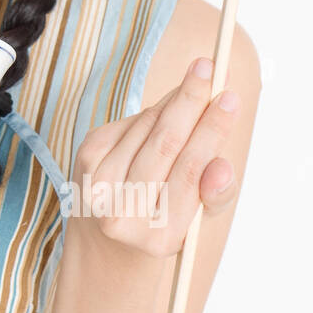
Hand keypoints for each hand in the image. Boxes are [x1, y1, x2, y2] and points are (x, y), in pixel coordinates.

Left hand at [67, 56, 241, 257]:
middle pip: (164, 144)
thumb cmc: (162, 226)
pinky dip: (148, 114)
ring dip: (172, 102)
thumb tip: (222, 167)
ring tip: (196, 82)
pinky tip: (164, 113)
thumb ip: (215, 195)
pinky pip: (125, 124)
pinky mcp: (82, 162)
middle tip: (209, 67)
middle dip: (190, 101)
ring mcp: (95, 186)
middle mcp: (120, 214)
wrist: (104, 244)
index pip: (190, 172)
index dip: (211, 130)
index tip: (230, 97)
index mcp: (158, 237)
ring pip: (144, 128)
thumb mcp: (197, 222)